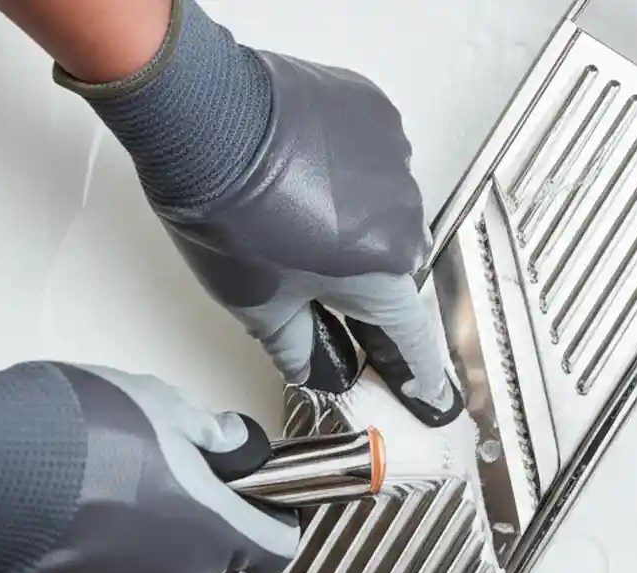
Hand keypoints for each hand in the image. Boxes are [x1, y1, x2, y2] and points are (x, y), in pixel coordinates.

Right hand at [0, 340, 297, 572]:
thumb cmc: (80, 430)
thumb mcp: (163, 404)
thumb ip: (205, 431)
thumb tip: (224, 439)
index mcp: (213, 529)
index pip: (274, 547)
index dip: (272, 520)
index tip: (263, 502)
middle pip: (205, 550)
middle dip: (189, 512)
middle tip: (159, 465)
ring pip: (146, 565)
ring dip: (134, 532)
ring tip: (98, 481)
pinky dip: (87, 552)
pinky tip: (64, 510)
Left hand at [56, 0, 463, 426]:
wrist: (206, 119)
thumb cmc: (228, 214)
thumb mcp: (258, 302)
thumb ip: (296, 347)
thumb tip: (314, 369)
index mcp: (384, 272)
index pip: (410, 336)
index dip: (416, 372)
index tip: (430, 394)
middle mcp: (405, 215)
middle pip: (393, 267)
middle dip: (360, 280)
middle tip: (311, 273)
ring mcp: (394, 157)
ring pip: (383, 208)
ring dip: (353, 219)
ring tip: (293, 210)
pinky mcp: (375, 113)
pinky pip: (371, 155)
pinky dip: (346, 168)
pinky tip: (304, 167)